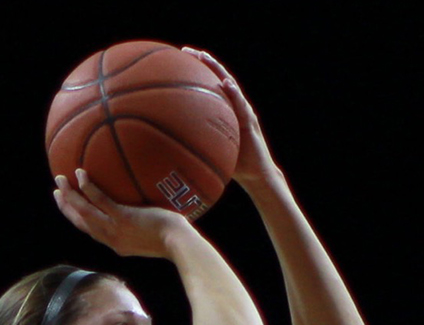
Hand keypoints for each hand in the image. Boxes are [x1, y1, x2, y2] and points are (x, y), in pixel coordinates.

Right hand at [53, 169, 191, 257]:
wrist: (180, 244)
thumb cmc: (174, 239)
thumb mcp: (152, 236)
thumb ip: (142, 227)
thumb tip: (144, 211)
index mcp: (117, 245)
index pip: (91, 231)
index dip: (77, 219)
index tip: (68, 207)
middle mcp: (112, 239)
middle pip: (81, 223)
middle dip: (66, 207)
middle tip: (56, 191)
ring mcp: (115, 229)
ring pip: (84, 212)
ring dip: (69, 196)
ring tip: (60, 179)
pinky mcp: (123, 219)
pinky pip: (99, 201)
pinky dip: (87, 188)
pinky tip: (80, 174)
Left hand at [185, 47, 278, 184]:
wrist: (256, 175)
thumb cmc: (232, 162)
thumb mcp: (210, 148)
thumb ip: (196, 140)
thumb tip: (168, 144)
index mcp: (224, 109)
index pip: (209, 85)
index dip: (195, 70)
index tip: (177, 58)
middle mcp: (234, 106)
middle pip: (218, 78)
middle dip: (203, 62)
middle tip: (186, 50)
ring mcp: (244, 111)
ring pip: (231, 85)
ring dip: (218, 70)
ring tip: (205, 57)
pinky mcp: (250, 122)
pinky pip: (241, 105)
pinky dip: (234, 93)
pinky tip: (226, 84)